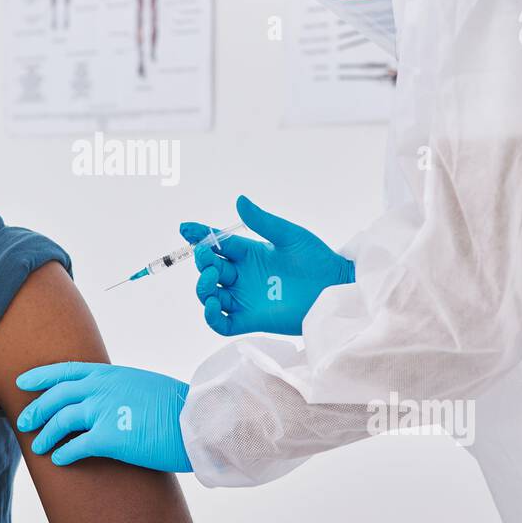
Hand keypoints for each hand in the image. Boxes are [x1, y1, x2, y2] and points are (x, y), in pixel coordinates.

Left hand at [15, 362, 190, 471]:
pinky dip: (64, 454)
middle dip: (36, 409)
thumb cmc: (177, 406)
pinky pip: (76, 446)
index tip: (23, 381)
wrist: (197, 420)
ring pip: (61, 422)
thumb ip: (120, 388)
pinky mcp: (109, 438)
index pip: (66, 371)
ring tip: (39, 447)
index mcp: (110, 373)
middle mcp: (101, 388)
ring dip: (46, 435)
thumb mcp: (143, 384)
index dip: (41, 376)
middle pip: (56, 397)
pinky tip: (59, 460)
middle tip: (24, 421)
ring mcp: (103, 411)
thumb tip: (109, 398)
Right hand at [181, 195, 353, 336]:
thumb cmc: (317, 259)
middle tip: (209, 258)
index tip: (185, 228)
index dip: (199, 235)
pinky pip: (221, 322)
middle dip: (202, 262)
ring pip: (210, 295)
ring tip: (212, 279)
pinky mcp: (250, 319)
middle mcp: (243, 276)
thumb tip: (239, 200)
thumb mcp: (289, 235)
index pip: (217, 243)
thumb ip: (262, 221)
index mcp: (249, 253)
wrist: (336, 287)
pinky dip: (210, 316)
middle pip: (209, 269)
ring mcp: (244, 298)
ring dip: (203, 287)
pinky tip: (212, 304)